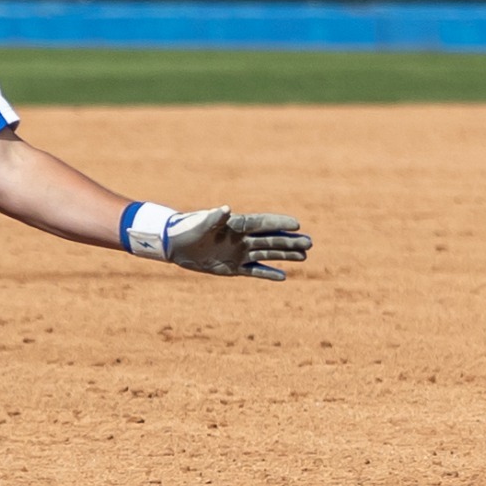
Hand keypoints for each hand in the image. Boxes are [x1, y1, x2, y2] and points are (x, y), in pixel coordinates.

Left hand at [163, 207, 310, 281]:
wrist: (175, 245)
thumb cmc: (187, 229)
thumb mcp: (200, 223)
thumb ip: (214, 217)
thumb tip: (225, 209)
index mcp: (236, 225)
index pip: (262, 223)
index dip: (279, 223)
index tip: (297, 224)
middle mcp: (242, 238)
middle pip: (271, 239)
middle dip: (290, 241)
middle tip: (310, 243)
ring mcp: (239, 253)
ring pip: (267, 254)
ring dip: (285, 255)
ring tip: (304, 256)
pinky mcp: (233, 267)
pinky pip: (254, 270)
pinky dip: (268, 273)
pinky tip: (283, 276)